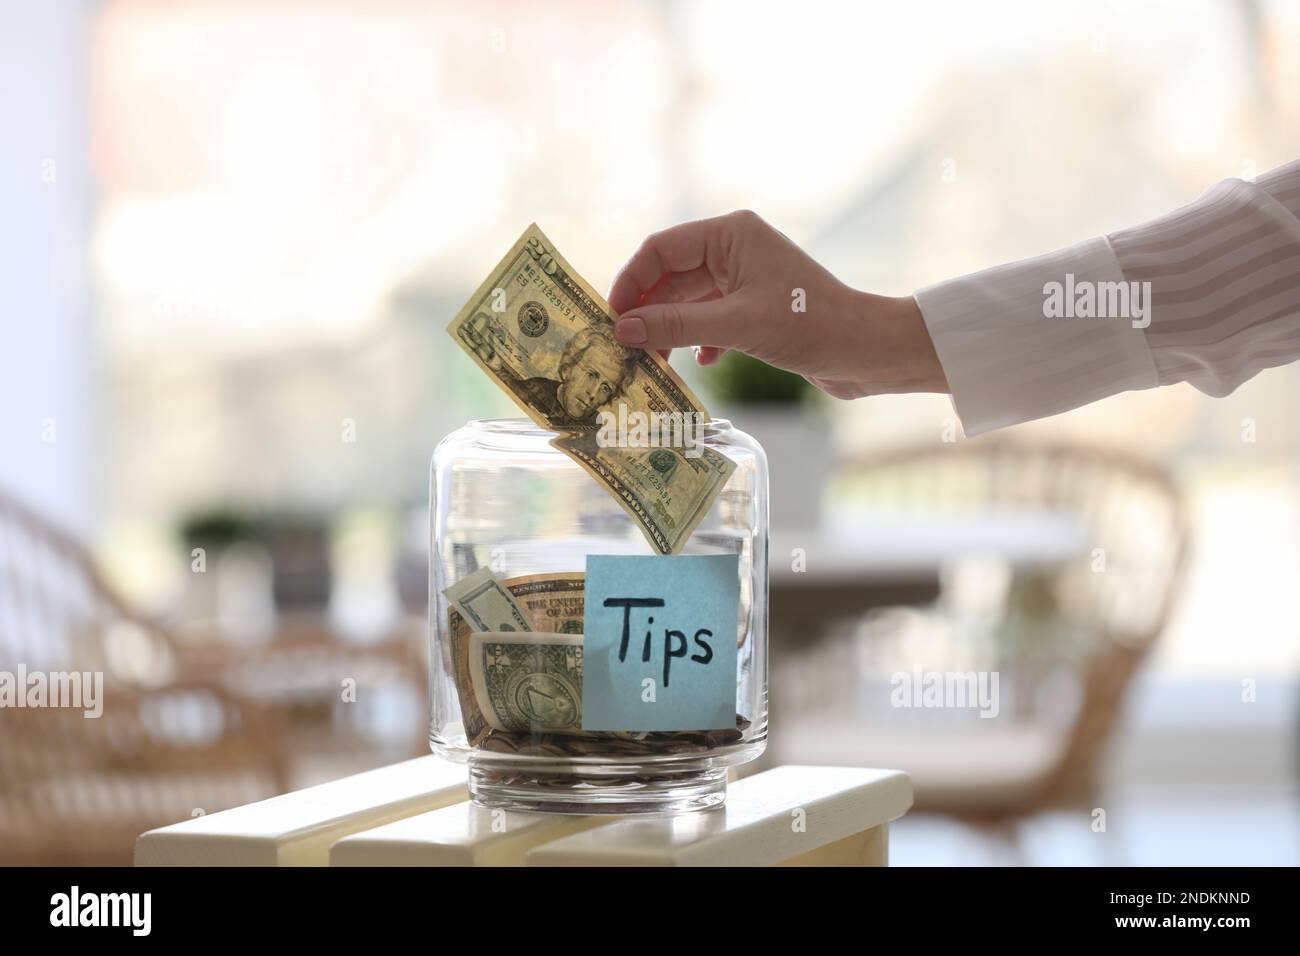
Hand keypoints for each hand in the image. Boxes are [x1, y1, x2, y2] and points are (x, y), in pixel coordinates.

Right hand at [608, 210, 947, 398]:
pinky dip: (698, 340)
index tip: (610, 319)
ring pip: (689, 301)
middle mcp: (736, 249)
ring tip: (654, 364)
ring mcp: (746, 279)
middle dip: (648, 312)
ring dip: (670, 330)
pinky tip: (700, 364)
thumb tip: (622, 329)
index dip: (630, 282)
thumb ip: (676, 324)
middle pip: (670, 276)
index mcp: (731, 233)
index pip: (660, 249)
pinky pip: (710, 319)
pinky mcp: (756, 308)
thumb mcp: (736, 325)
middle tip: (624, 349)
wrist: (868, 351)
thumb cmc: (811, 326)